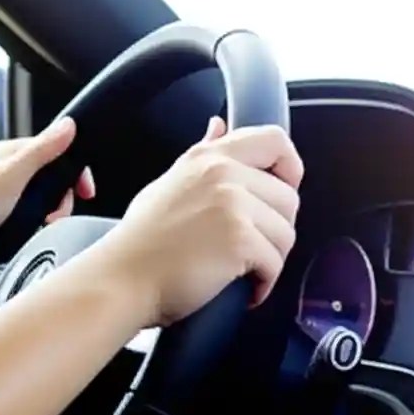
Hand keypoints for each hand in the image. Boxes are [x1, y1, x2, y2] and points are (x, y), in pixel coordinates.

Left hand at [0, 117, 95, 272]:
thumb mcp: (10, 177)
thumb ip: (41, 151)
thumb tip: (68, 125)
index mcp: (9, 154)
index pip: (56, 152)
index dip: (74, 171)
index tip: (86, 191)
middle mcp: (7, 172)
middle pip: (53, 178)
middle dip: (62, 199)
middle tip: (55, 216)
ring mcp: (5, 195)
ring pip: (44, 201)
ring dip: (50, 215)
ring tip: (41, 227)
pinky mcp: (2, 217)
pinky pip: (32, 218)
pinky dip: (37, 226)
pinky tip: (30, 233)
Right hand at [96, 116, 303, 326]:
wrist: (123, 279)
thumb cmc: (143, 242)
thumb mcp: (171, 181)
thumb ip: (203, 153)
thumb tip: (220, 126)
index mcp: (210, 157)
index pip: (275, 140)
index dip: (290, 168)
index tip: (281, 194)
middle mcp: (223, 173)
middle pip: (288, 198)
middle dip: (275, 231)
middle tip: (250, 250)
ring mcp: (233, 204)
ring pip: (286, 234)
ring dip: (269, 260)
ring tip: (240, 272)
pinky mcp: (239, 239)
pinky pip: (275, 264)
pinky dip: (263, 285)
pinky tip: (242, 289)